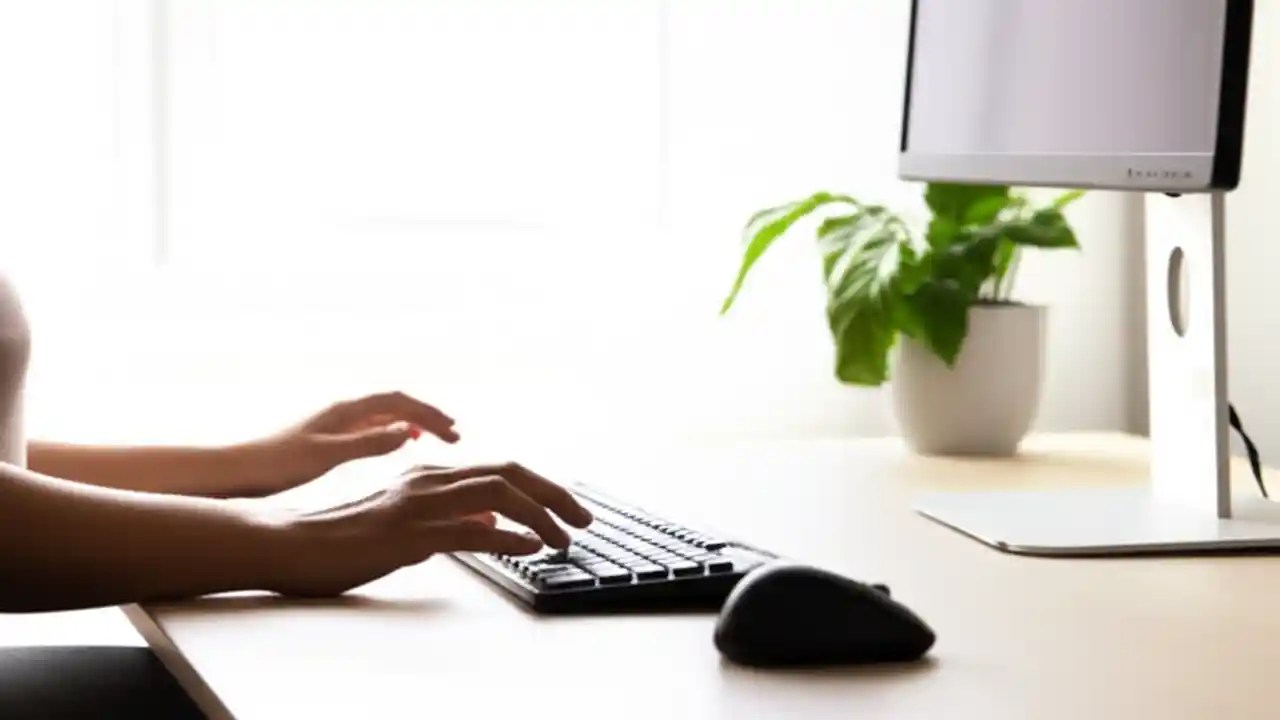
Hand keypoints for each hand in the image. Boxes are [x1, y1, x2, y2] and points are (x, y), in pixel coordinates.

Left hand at [236, 392, 459, 496]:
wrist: (236, 472)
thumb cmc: (277, 465)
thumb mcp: (328, 456)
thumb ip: (370, 443)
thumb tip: (410, 429)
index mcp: (345, 410)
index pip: (399, 401)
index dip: (430, 413)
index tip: (454, 432)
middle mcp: (343, 411)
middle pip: (395, 404)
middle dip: (428, 415)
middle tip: (454, 434)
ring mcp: (335, 423)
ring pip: (384, 415)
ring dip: (413, 422)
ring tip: (435, 437)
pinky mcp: (328, 437)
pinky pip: (372, 426)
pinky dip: (394, 431)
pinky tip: (398, 442)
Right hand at [265, 461, 593, 597]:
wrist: (292, 544)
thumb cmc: (346, 537)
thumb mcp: (408, 523)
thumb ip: (450, 517)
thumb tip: (493, 523)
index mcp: (430, 475)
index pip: (501, 470)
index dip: (542, 486)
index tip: (569, 508)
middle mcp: (429, 480)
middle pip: (509, 473)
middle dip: (554, 494)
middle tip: (584, 518)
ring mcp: (419, 504)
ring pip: (496, 495)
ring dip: (540, 515)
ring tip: (564, 537)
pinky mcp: (408, 534)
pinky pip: (469, 532)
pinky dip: (507, 538)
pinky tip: (530, 548)